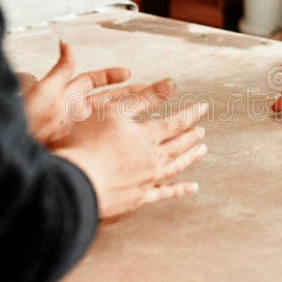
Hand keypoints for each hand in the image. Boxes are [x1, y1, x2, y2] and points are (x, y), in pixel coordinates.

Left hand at [24, 41, 168, 144]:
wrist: (18, 150)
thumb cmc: (24, 120)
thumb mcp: (43, 90)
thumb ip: (61, 69)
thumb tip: (66, 44)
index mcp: (67, 95)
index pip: (92, 81)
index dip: (110, 76)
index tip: (128, 73)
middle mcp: (76, 112)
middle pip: (111, 99)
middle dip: (134, 93)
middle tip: (158, 90)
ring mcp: (81, 130)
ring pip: (114, 118)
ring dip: (134, 112)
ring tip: (156, 109)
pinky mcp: (84, 146)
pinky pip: (108, 138)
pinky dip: (123, 135)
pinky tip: (138, 135)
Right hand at [51, 84, 208, 217]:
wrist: (77, 181)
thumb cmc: (88, 142)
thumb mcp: (114, 111)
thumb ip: (143, 98)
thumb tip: (171, 84)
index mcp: (147, 135)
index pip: (176, 122)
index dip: (191, 114)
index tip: (203, 108)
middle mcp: (153, 157)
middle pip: (178, 144)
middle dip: (191, 136)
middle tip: (202, 131)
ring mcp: (148, 179)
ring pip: (176, 166)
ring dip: (190, 157)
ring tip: (201, 151)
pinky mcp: (139, 197)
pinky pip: (165, 192)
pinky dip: (180, 189)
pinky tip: (192, 187)